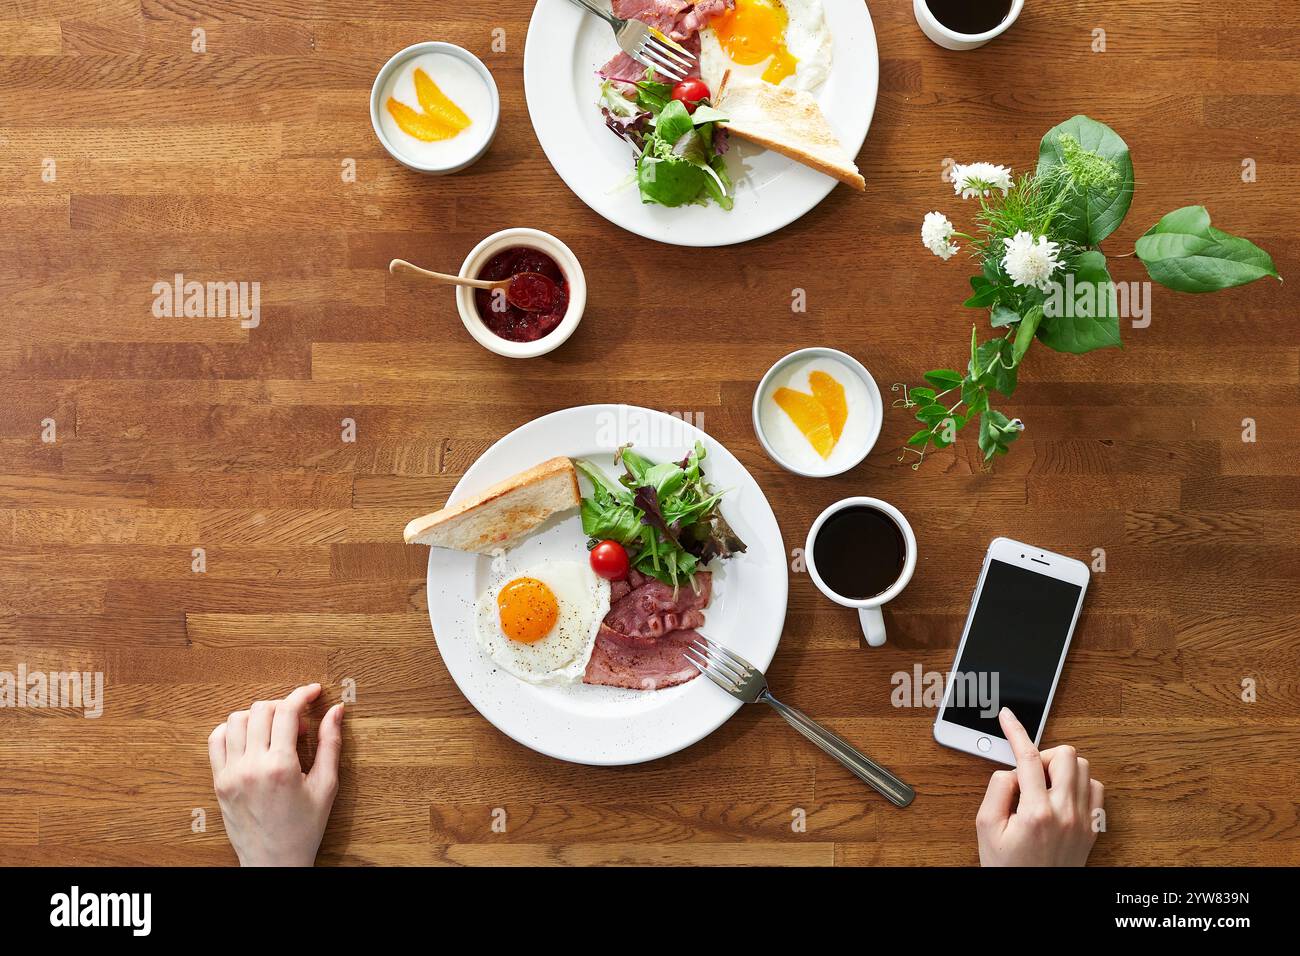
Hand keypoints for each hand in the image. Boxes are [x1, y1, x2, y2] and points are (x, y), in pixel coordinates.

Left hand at [208, 683, 343, 866]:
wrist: (273, 863)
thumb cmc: (303, 829)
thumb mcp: (325, 786)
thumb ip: (330, 744)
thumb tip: (335, 711)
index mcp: (281, 767)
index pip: (287, 711)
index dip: (302, 694)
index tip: (314, 691)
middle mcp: (252, 766)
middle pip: (261, 710)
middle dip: (283, 705)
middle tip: (298, 721)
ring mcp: (231, 773)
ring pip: (235, 719)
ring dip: (257, 715)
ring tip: (274, 730)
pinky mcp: (219, 781)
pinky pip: (216, 740)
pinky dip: (231, 729)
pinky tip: (250, 738)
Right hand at [976, 707, 1103, 865]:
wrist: (1034, 901)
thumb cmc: (1009, 868)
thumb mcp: (986, 828)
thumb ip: (997, 790)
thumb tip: (1012, 770)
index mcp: (1036, 813)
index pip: (1029, 758)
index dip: (1016, 731)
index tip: (1008, 716)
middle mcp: (1066, 814)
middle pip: (1066, 755)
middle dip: (1044, 754)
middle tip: (1030, 771)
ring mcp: (1084, 822)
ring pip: (1084, 768)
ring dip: (1063, 768)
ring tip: (1045, 786)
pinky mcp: (1093, 829)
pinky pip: (1097, 790)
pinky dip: (1080, 784)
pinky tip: (1062, 796)